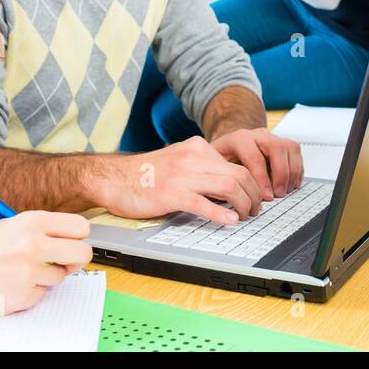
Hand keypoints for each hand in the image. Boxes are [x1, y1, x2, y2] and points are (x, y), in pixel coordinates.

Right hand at [0, 211, 91, 316]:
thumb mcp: (11, 226)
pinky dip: (31, 290)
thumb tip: (72, 240)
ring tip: (21, 271)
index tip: (71, 242)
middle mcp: (34, 244)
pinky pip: (43, 294)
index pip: (80, 227)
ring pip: (61, 276)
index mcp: (33, 222)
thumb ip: (43, 231)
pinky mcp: (24, 295)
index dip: (79, 237)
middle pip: (83, 253)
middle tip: (63, 261)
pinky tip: (13, 283)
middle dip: (76, 259)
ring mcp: (30, 271)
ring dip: (46, 276)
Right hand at [97, 136, 263, 224]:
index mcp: (197, 147)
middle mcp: (193, 157)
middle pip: (239, 174)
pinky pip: (204, 203)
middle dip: (253, 196)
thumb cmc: (144, 175)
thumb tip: (228, 187)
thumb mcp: (179, 162)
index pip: (237, 163)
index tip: (255, 198)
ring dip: (244, 205)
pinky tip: (230, 221)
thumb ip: (201, 169)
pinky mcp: (171, 194)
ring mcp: (183, 175)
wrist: (113, 178)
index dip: (252, 183)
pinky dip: (222, 213)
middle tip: (254, 211)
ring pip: (229, 186)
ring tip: (245, 217)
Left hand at [210, 128, 303, 200]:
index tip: (265, 196)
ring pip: (289, 147)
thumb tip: (227, 195)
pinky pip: (296, 152)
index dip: (261, 178)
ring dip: (291, 172)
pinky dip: (297, 169)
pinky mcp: (282, 142)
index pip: (254, 156)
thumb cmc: (221, 158)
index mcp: (239, 138)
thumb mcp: (214, 165)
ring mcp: (271, 137)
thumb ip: (221, 177)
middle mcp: (257, 135)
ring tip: (285, 190)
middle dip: (280, 174)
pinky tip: (292, 184)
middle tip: (278, 194)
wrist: (229, 146)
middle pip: (276, 147)